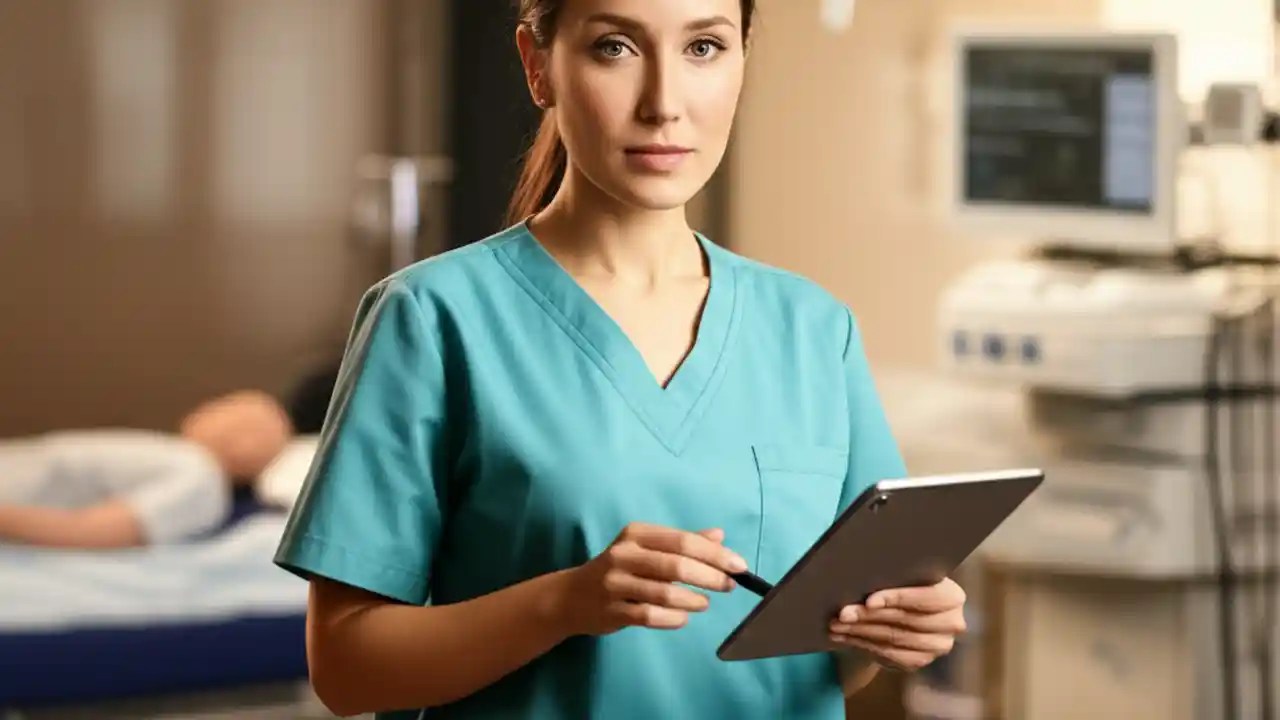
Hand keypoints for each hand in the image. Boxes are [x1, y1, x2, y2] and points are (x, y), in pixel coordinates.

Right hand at [557, 523, 747, 636]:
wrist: (571, 597)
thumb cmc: (618, 569)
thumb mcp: (645, 547)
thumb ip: (681, 542)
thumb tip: (719, 536)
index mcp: (636, 534)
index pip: (683, 540)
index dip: (715, 554)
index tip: (739, 566)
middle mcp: (623, 554)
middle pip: (676, 565)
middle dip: (710, 576)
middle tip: (728, 586)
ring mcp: (615, 584)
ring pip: (664, 593)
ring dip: (692, 600)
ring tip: (704, 603)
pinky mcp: (611, 610)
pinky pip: (650, 616)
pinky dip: (673, 619)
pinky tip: (682, 618)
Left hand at [828, 577, 966, 671]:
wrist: (904, 607)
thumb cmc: (901, 581)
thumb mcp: (902, 573)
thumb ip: (893, 570)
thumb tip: (863, 568)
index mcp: (952, 596)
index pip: (927, 598)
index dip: (898, 598)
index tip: (870, 601)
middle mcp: (951, 623)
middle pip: (906, 620)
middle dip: (870, 616)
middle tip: (843, 613)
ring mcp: (938, 646)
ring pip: (894, 638)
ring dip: (861, 631)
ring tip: (837, 623)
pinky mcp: (920, 660)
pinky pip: (889, 654)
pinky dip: (863, 644)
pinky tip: (845, 636)